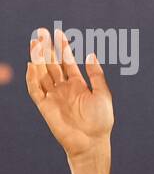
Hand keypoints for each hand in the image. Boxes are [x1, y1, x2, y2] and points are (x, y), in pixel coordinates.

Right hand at [26, 27, 113, 159]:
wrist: (91, 142)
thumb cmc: (100, 121)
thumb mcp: (102, 94)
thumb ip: (96, 75)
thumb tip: (90, 54)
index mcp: (77, 85)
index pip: (67, 62)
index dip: (63, 47)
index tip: (58, 32)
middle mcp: (63, 88)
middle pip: (51, 64)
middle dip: (46, 48)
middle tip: (41, 31)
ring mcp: (53, 96)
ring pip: (42, 73)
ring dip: (38, 58)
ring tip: (35, 42)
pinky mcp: (45, 106)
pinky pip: (35, 90)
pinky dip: (32, 78)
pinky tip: (31, 64)